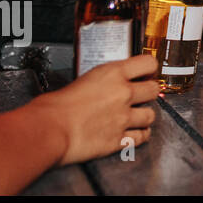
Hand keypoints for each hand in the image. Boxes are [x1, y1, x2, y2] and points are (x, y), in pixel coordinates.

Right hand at [27, 54, 158, 165]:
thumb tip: (107, 85)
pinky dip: (139, 136)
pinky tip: (133, 133)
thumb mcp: (82, 80)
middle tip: (141, 96)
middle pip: (154, 90)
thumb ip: (102, 81)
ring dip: (144, 116)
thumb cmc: (53, 107)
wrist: (48, 130)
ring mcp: (123, 117)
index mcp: (113, 74)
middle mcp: (123, 94)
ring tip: (135, 116)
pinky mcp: (119, 139)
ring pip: (151, 115)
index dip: (149, 69)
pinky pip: (142, 137)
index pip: (148, 63)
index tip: (147, 74)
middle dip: (148, 93)